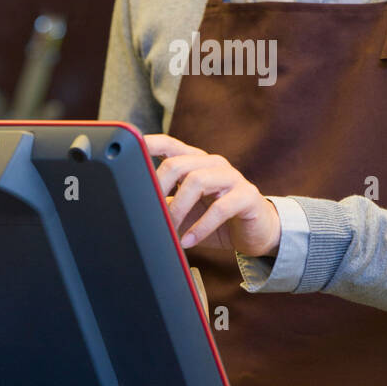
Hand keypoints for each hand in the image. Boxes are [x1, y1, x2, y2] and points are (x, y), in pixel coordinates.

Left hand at [144, 133, 281, 256]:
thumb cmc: (217, 220)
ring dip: (178, 209)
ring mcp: (232, 178)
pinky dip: (200, 227)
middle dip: (159, 188)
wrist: (257, 233)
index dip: (149, 144)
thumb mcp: (186, 210)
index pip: (169, 145)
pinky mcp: (247, 197)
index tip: (129, 149)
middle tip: (150, 214)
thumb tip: (136, 210)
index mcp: (197, 162)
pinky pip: (220, 209)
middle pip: (178, 164)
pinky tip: (189, 241)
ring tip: (170, 230)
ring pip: (197, 181)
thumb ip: (166, 204)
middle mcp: (214, 164)